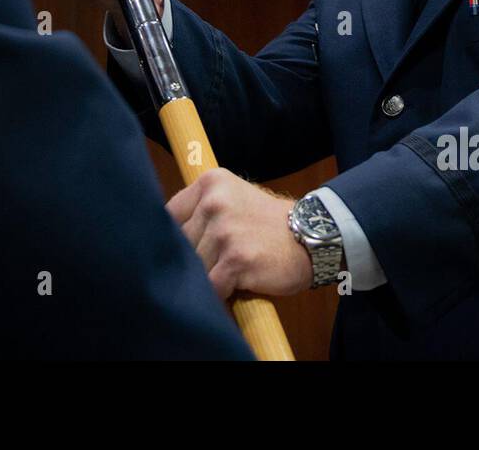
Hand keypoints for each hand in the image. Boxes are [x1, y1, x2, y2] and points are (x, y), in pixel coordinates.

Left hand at [166, 168, 312, 299]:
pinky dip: (219, 295)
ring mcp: (225, 230)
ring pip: (195, 267)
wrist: (314, 237)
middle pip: (180, 244)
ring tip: (229, 275)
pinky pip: (212, 287)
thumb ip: (200, 212)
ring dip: (208, 278)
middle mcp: (214, 202)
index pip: (169, 215)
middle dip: (193, 261)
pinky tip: (234, 289)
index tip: (183, 251)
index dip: (174, 239)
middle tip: (215, 265)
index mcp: (210, 182)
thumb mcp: (233, 199)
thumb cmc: (270, 225)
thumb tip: (164, 240)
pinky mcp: (236, 259)